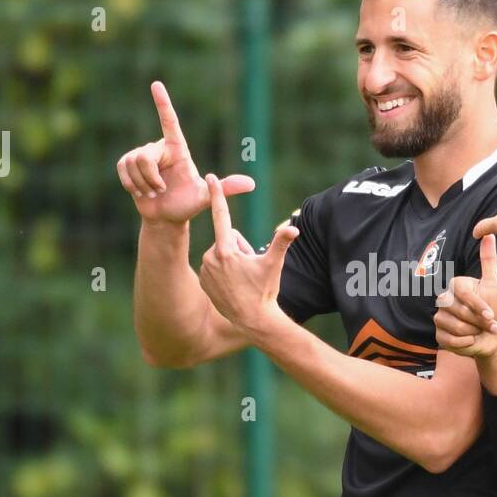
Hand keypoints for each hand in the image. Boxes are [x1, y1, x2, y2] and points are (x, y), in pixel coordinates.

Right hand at [116, 81, 254, 224]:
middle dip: (152, 178)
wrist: (166, 217)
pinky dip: (130, 184)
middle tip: (161, 190)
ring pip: (133, 163)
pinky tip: (140, 192)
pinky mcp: (127, 164)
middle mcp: (159, 148)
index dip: (163, 103)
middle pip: (145, 155)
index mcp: (177, 149)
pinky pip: (123, 168)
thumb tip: (251, 184)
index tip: (156, 85)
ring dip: (143, 183)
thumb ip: (225, 188)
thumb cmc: (187, 205)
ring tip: (153, 192)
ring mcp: (141, 155)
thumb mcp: (206, 197)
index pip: (169, 122)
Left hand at [197, 173, 298, 336]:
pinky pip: (213, 267)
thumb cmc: (265, 291)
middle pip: (228, 239)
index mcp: (226, 249)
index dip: (217, 195)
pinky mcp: (203, 281)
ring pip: (221, 254)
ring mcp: (205, 270)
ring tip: (242, 279)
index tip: (210, 177)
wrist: (253, 319)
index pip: (221, 215)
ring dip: (232, 261)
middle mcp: (211, 257)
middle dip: (239, 249)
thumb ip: (281, 242)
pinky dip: (223, 273)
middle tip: (251, 267)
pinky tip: (232, 286)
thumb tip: (293, 227)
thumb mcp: (273, 264)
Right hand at [434, 235, 496, 358]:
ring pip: (454, 326)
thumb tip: (489, 234)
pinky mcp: (440, 335)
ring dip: (473, 332)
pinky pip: (449, 340)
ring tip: (480, 332)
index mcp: (457, 286)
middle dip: (478, 322)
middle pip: (458, 311)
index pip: (462, 293)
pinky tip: (472, 340)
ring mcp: (440, 318)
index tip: (491, 315)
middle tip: (491, 326)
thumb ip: (489, 260)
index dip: (477, 306)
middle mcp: (445, 300)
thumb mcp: (496, 285)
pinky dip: (465, 344)